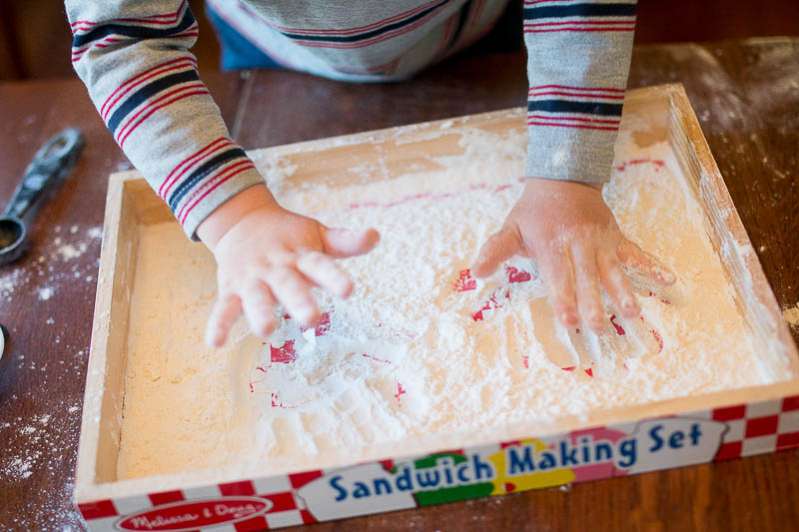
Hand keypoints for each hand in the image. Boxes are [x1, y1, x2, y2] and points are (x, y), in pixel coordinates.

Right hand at [198, 185, 378, 346]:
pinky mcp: (231, 289)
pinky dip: (218, 324)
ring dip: (260, 312)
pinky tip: (214, 343)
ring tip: (266, 330)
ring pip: (256, 297)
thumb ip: (345, 242)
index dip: (333, 278)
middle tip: (312, 319)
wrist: (241, 221)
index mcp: (301, 256)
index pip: (320, 265)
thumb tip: (376, 235)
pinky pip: (223, 308)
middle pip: (289, 284)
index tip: (349, 290)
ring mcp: (253, 279)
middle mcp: (277, 268)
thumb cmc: (289, 237)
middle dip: (299, 301)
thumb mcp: (317, 236)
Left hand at [472, 178, 674, 331]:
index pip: (558, 275)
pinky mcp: (617, 238)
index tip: (569, 320)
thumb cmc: (534, 212)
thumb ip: (496, 250)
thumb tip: (476, 271)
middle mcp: (579, 244)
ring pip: (613, 269)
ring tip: (632, 314)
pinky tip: (668, 282)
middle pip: (587, 277)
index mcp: (552, 244)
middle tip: (599, 327)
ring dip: (624, 292)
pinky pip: (636, 253)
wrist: (564, 177)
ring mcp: (601, 241)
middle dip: (593, 303)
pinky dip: (652, 266)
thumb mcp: (511, 228)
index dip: (563, 297)